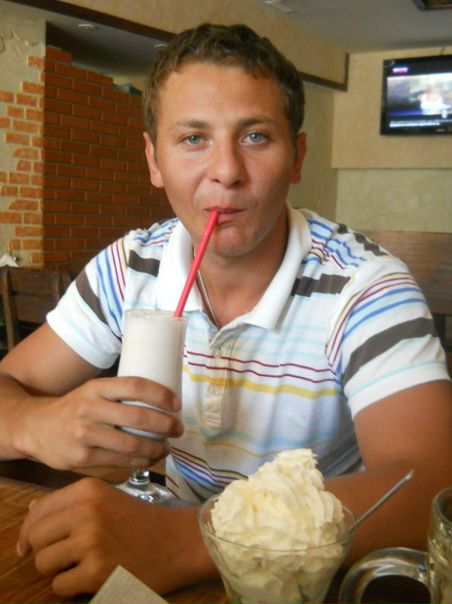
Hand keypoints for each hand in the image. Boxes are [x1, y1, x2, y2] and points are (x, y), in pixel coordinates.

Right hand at [17, 376, 183, 469]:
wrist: (33, 428)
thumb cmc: (73, 409)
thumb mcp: (91, 392)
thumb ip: (117, 396)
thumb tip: (160, 403)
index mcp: (96, 388)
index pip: (135, 386)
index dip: (160, 394)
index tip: (177, 403)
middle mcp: (90, 408)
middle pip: (138, 416)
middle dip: (165, 425)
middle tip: (178, 429)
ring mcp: (85, 434)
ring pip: (131, 443)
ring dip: (156, 448)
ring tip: (166, 448)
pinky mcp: (81, 457)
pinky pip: (119, 461)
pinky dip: (139, 461)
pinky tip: (148, 459)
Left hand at [17, 478, 213, 597]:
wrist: (178, 541)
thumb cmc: (142, 520)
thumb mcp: (108, 499)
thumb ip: (72, 503)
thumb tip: (31, 512)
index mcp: (88, 489)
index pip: (38, 510)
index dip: (29, 530)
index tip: (28, 544)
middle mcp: (86, 511)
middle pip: (36, 537)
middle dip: (44, 550)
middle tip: (63, 557)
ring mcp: (91, 541)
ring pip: (44, 563)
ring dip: (58, 570)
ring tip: (81, 566)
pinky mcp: (97, 571)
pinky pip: (60, 586)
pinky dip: (72, 587)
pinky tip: (93, 577)